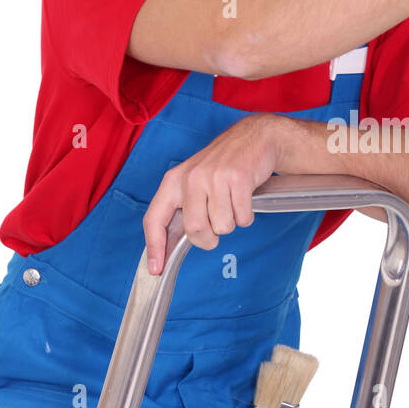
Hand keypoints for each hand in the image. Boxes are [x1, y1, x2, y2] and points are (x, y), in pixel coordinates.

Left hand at [142, 112, 282, 274]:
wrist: (255, 138)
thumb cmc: (223, 166)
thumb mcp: (194, 181)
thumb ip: (182, 209)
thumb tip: (169, 247)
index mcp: (174, 180)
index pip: (155, 218)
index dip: (154, 247)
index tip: (155, 269)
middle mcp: (191, 178)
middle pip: (195, 230)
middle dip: (209, 238)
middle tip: (217, 226)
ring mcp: (215, 177)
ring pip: (222, 227)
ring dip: (231, 222)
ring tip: (232, 202)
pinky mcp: (239, 178)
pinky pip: (242, 218)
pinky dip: (246, 215)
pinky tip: (245, 197)